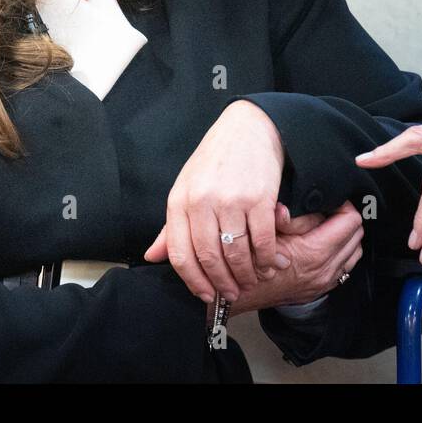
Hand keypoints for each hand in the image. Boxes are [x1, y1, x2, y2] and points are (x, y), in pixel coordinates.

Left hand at [144, 100, 285, 302]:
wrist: (249, 127)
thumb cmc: (216, 159)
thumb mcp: (186, 187)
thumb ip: (170, 226)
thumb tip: (152, 257)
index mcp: (179, 201)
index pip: (180, 255)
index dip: (194, 282)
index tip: (205, 295)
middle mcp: (202, 202)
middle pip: (209, 258)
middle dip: (222, 284)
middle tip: (231, 294)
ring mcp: (231, 200)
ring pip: (236, 253)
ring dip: (246, 275)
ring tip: (251, 281)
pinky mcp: (259, 197)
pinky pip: (262, 240)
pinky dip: (266, 259)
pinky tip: (269, 265)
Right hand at [231, 201, 364, 313]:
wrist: (238, 294)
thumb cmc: (249, 262)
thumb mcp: (268, 231)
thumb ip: (292, 216)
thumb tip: (309, 201)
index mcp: (315, 253)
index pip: (351, 221)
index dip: (343, 205)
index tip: (332, 198)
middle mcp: (324, 270)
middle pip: (356, 235)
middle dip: (346, 218)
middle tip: (330, 208)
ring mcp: (324, 283)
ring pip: (354, 252)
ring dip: (345, 236)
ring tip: (328, 225)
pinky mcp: (320, 289)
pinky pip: (344, 267)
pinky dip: (341, 253)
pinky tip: (325, 243)